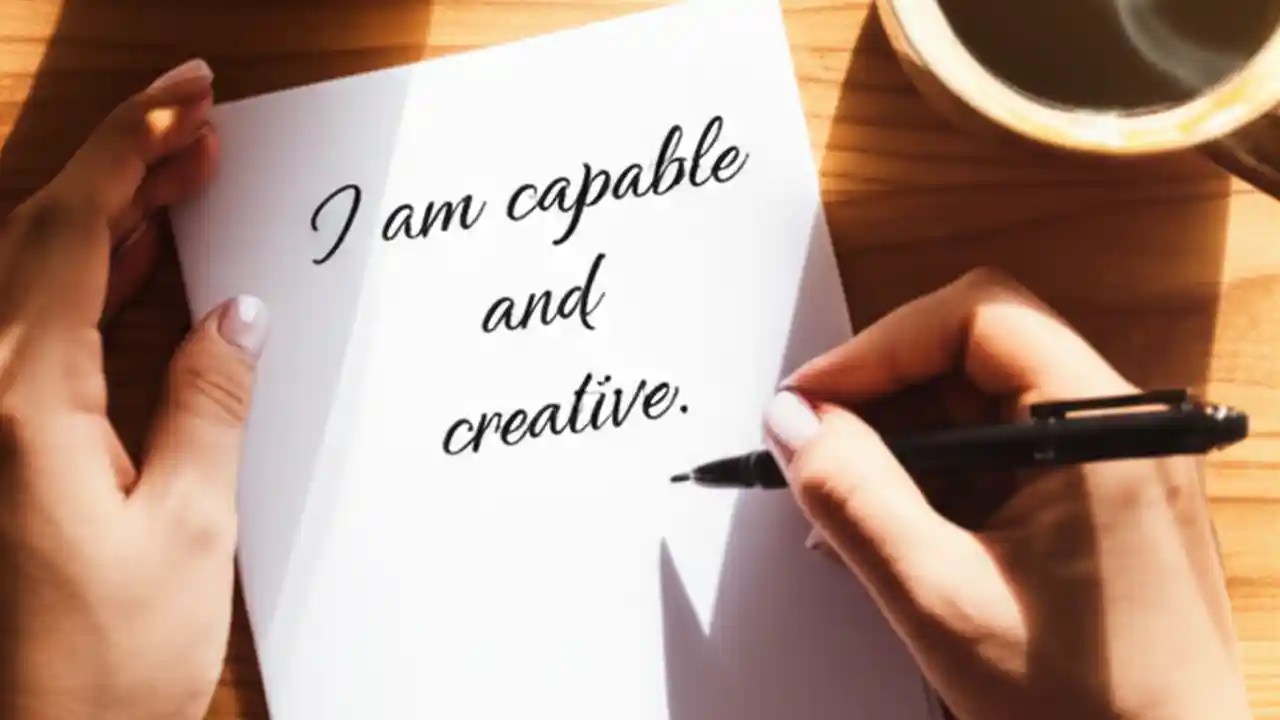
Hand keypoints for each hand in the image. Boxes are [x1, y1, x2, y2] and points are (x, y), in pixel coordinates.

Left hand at [0, 60, 267, 718]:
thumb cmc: (105, 664)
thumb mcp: (189, 527)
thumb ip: (210, 403)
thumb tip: (240, 315)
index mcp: (25, 402)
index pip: (78, 230)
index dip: (135, 147)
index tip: (189, 97)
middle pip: (47, 234)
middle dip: (128, 165)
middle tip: (203, 126)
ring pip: (41, 273)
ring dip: (116, 215)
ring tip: (188, 176)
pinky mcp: (7, 442)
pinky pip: (43, 324)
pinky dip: (98, 277)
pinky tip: (146, 264)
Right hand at [766, 269, 1249, 719]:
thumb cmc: (1086, 711)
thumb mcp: (939, 597)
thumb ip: (854, 497)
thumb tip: (791, 421)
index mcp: (1102, 431)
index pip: (978, 318)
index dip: (879, 347)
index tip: (811, 397)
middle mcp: (1119, 431)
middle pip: (975, 358)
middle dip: (883, 403)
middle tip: (813, 454)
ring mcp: (1114, 466)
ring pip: (980, 409)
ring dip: (902, 452)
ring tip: (844, 519)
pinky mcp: (1099, 503)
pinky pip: (1001, 460)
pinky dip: (938, 487)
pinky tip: (895, 537)